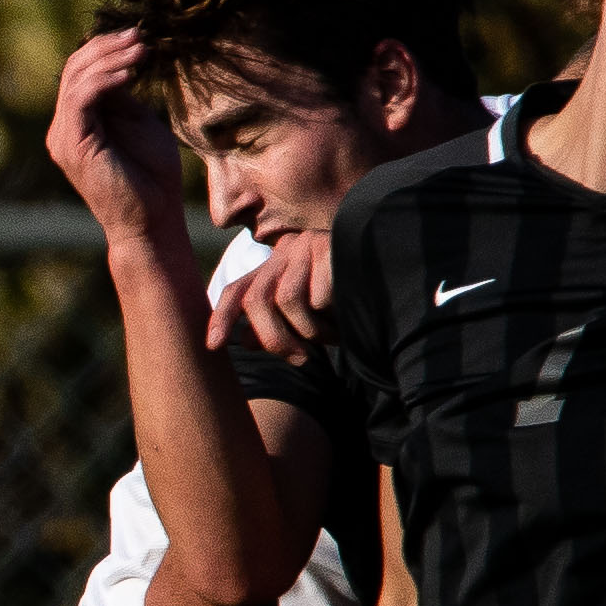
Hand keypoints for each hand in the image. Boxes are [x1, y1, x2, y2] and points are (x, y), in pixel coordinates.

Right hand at [46, 29, 193, 256]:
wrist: (153, 219)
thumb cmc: (152, 177)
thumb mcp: (138, 122)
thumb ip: (122, 95)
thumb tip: (119, 60)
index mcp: (76, 123)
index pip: (80, 72)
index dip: (106, 48)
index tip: (139, 35)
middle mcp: (62, 129)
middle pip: (73, 70)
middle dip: (107, 47)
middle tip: (140, 35)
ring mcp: (63, 138)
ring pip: (75, 80)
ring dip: (110, 59)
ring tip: (141, 50)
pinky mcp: (72, 145)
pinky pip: (80, 99)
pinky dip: (105, 80)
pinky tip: (130, 73)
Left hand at [207, 228, 334, 364]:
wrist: (391, 269)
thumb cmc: (346, 301)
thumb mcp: (308, 318)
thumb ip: (277, 326)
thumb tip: (244, 342)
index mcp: (274, 268)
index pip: (237, 290)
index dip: (222, 318)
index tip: (214, 346)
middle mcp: (285, 252)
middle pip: (257, 299)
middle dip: (274, 338)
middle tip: (300, 360)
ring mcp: (308, 246)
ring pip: (288, 301)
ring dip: (310, 331)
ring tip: (331, 336)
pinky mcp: (331, 247)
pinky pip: (319, 297)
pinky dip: (331, 317)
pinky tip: (346, 315)